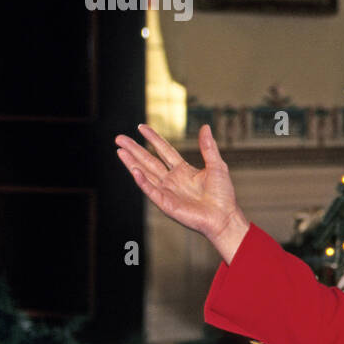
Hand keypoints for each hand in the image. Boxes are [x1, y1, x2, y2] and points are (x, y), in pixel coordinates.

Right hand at [115, 124, 248, 262]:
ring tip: (120, 150)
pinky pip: (151, 190)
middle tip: (119, 138)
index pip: (164, 150)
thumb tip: (205, 126)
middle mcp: (172, 180)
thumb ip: (208, 147)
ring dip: (132, 162)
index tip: (141, 127)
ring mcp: (167, 191)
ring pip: (145, 173)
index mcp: (183, 170)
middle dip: (134, 149)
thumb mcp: (217, 166)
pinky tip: (134, 170)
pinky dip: (142, 181)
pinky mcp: (165, 203)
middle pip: (149, 160)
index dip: (153, 138)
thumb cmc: (223, 195)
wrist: (224, 217)